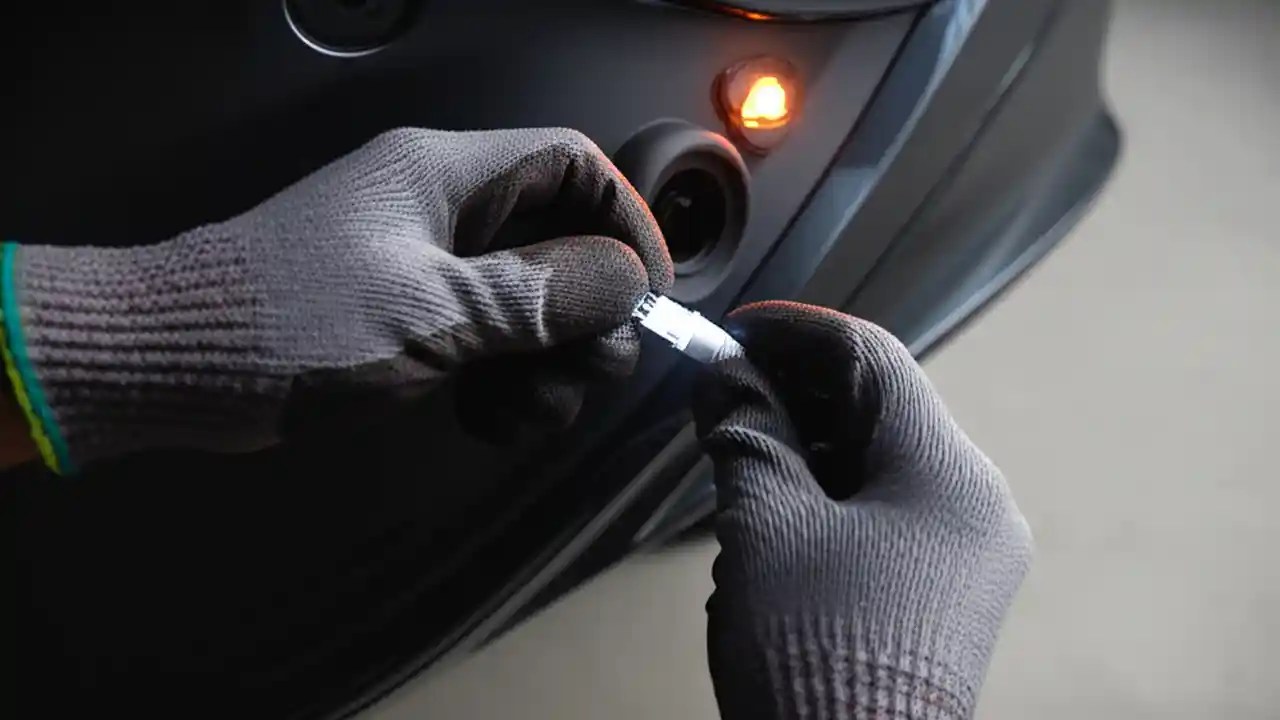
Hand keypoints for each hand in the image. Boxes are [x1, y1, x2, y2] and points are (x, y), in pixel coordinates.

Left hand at [9, 128, 671, 470]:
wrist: (173, 364)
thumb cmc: (287, 322)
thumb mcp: (431, 312)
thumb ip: (537, 295)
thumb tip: (626, 283)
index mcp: (446, 175)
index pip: (572, 165)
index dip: (625, 222)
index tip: (648, 295)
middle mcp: (443, 211)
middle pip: (561, 241)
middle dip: (588, 314)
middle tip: (584, 371)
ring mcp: (428, 267)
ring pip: (531, 302)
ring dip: (549, 362)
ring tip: (524, 410)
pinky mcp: (411, 318)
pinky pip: (490, 339)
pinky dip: (507, 381)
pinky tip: (490, 418)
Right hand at [694, 302, 1030, 719]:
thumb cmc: (817, 660)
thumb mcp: (766, 527)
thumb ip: (748, 433)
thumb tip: (728, 377)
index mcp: (951, 477)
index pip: (875, 360)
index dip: (798, 332)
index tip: (739, 330)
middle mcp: (977, 507)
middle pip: (882, 408)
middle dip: (798, 391)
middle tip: (726, 388)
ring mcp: (967, 553)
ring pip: (881, 459)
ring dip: (808, 441)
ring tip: (740, 447)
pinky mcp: (944, 591)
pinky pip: (886, 510)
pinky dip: (828, 491)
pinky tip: (773, 504)